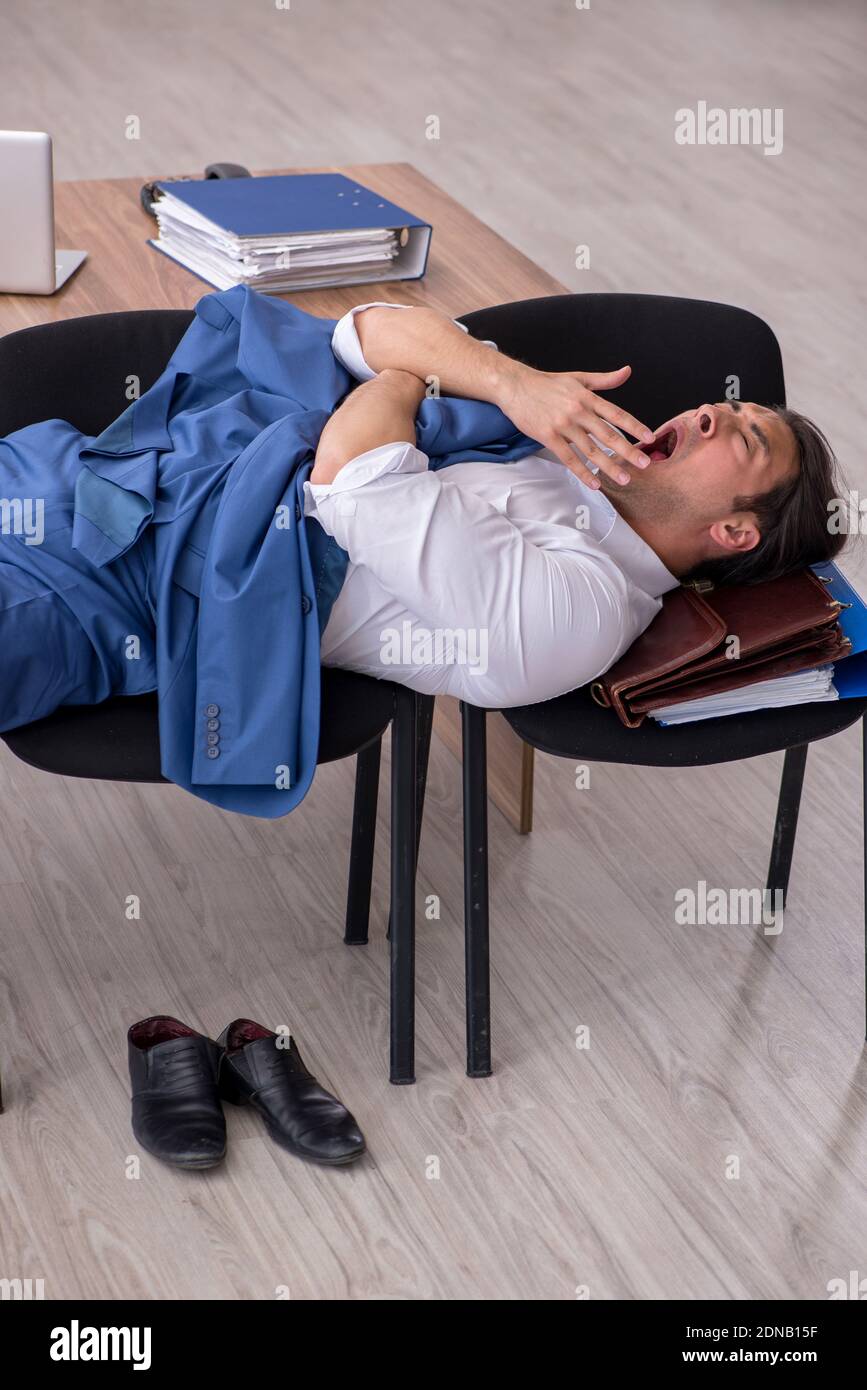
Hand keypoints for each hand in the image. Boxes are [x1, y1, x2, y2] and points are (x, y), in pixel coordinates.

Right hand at [496, 362, 654, 487]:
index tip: (649, 437)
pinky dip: (582, 472)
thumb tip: (627, 371)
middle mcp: (578, 411)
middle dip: (628, 451)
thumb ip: (604, 380)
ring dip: (609, 466)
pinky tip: (594, 484)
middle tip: (644, 464)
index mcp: (587, 397)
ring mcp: (563, 425)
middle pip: (607, 434)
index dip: (634, 426)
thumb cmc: (547, 383)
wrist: (516, 386)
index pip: (616, 413)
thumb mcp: (578, 378)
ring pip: (590, 450)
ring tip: (624, 479)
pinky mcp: (548, 437)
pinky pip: (569, 458)